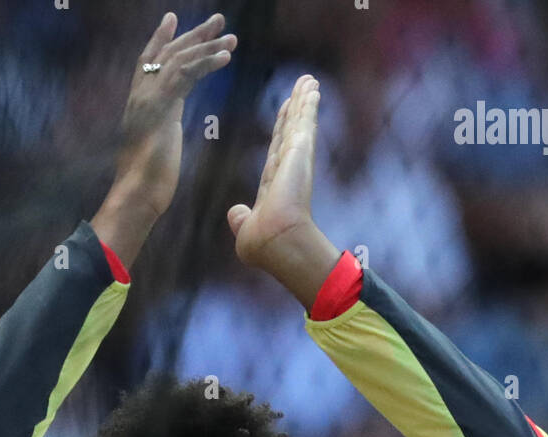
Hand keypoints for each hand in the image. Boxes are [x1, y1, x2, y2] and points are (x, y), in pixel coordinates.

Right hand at [110, 12, 236, 220]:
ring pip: (180, 60)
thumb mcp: (153, 146)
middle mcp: (141, 94)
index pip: (147, 61)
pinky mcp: (162, 106)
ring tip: (230, 37)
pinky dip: (206, 63)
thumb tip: (164, 129)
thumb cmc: (145, 181)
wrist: (136, 193)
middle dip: (194, 34)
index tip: (173, 19)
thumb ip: (159, 129)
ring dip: (207, 46)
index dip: (160, 39)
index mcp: (138, 102)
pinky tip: (224, 57)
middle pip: (168, 53)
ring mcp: (149, 98)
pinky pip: (186, 75)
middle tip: (218, 19)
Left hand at [227, 74, 320, 269]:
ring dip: (305, 101)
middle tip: (304, 88)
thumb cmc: (264, 245)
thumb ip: (241, 219)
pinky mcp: (300, 152)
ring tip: (310, 81)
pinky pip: (304, 121)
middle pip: (291, 131)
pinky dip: (308, 104)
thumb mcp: (246, 230)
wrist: (277, 242)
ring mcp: (296, 160)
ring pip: (300, 122)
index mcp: (274, 185)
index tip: (287, 113)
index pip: (277, 150)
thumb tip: (235, 213)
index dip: (282, 130)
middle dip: (297, 110)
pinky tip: (312, 88)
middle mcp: (287, 169)